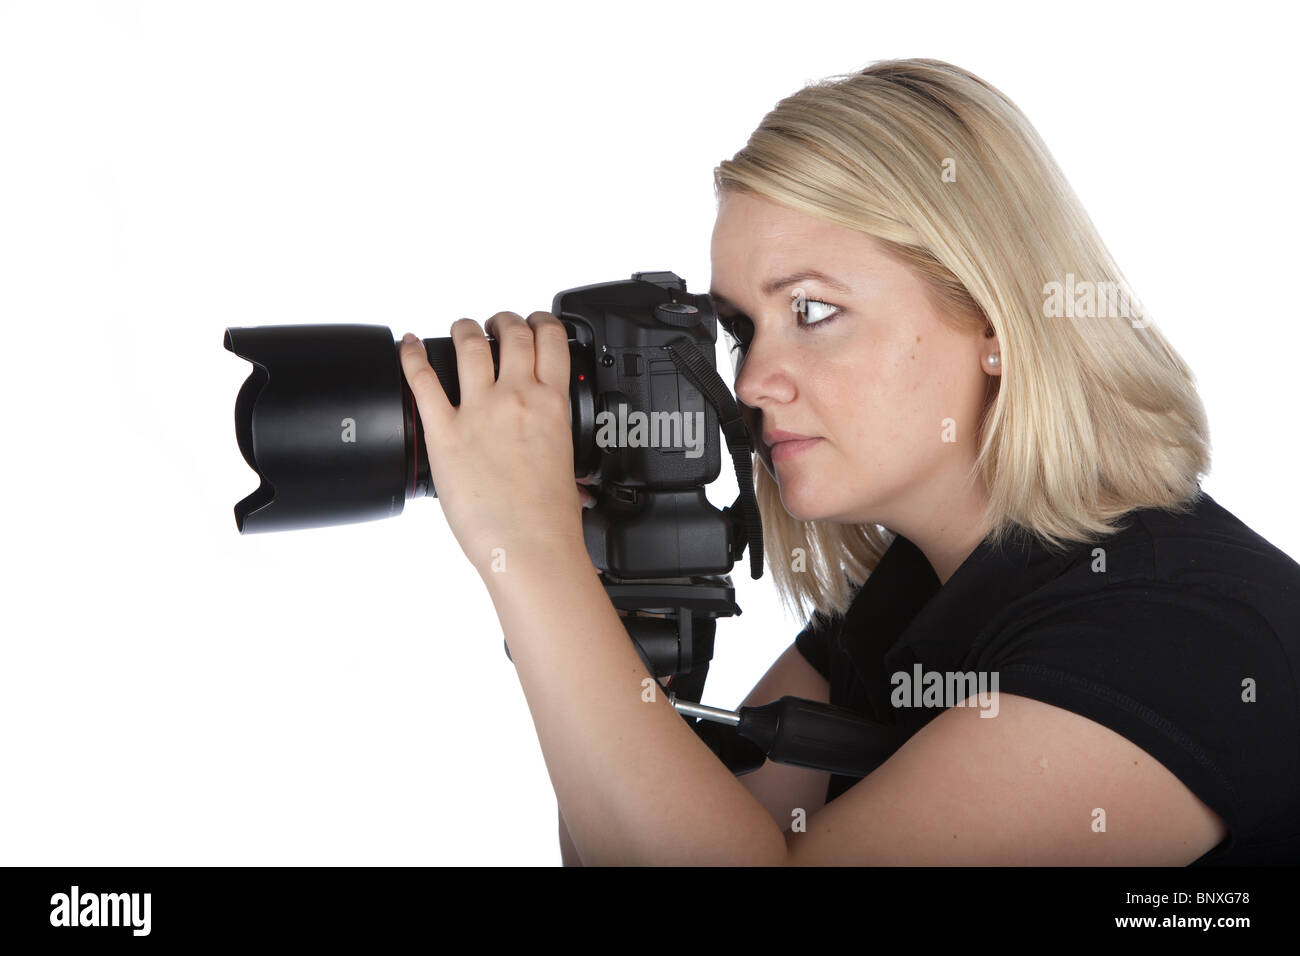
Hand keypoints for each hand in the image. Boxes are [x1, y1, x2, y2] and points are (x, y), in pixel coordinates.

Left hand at [398, 312, 586, 577]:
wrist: (529, 546)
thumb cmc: (549, 520)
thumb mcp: (569, 469)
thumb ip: (560, 451)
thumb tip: (573, 470)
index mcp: (552, 404)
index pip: (552, 340)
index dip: (542, 322)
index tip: (536, 323)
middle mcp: (517, 398)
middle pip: (512, 332)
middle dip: (503, 321)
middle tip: (496, 326)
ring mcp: (479, 411)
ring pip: (469, 344)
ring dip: (465, 330)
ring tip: (462, 331)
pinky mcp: (444, 432)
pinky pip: (422, 380)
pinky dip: (412, 356)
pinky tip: (408, 346)